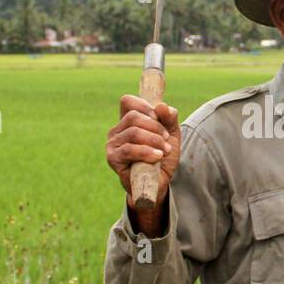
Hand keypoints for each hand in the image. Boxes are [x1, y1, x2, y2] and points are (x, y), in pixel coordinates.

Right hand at [106, 95, 180, 229]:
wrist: (159, 182)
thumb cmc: (162, 156)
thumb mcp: (171, 134)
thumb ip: (169, 119)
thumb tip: (162, 106)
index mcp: (127, 121)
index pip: (127, 101)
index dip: (145, 106)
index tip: (159, 118)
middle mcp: (117, 130)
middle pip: (134, 116)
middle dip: (155, 127)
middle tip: (166, 139)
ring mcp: (112, 144)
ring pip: (134, 132)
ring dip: (154, 140)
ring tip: (165, 151)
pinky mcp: (113, 159)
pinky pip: (129, 150)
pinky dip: (147, 152)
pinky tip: (157, 156)